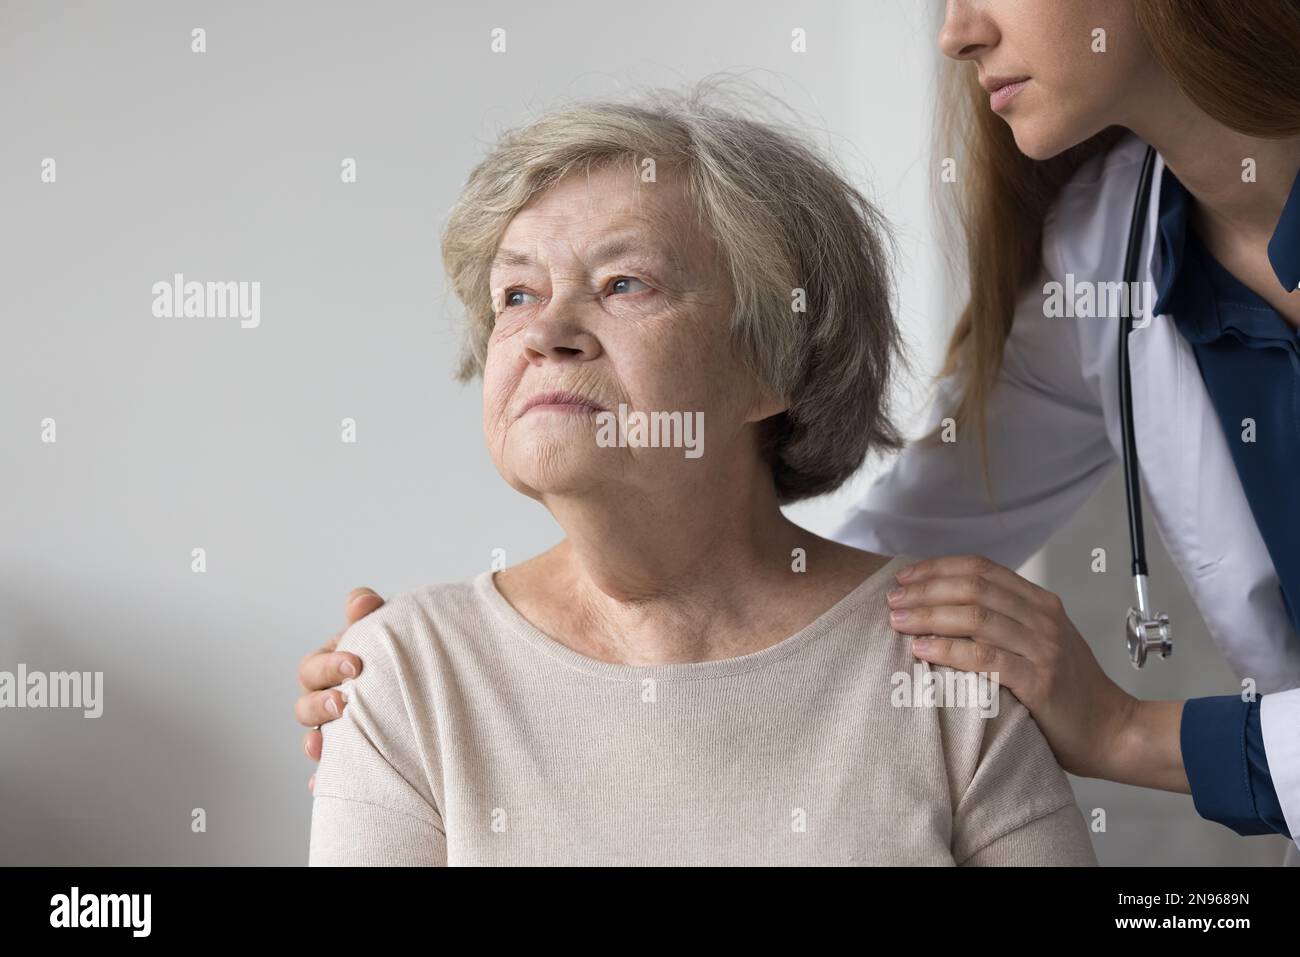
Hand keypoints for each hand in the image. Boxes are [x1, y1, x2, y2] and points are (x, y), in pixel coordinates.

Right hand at [297, 587, 384, 792]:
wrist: (423, 685)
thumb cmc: (394, 653)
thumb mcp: (383, 628)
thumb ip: (368, 611)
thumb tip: (362, 600)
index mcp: (329, 669)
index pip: (312, 668)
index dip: (328, 665)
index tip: (356, 664)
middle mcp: (327, 700)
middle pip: (305, 706)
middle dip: (320, 705)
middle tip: (345, 701)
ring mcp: (335, 731)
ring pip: (313, 740)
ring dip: (316, 742)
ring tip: (323, 745)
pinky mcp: (348, 757)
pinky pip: (331, 773)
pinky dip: (326, 778)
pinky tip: (325, 782)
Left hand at [885, 554, 1137, 779]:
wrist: (1112, 731)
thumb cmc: (1067, 691)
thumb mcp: (1039, 642)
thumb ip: (1003, 621)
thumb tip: (943, 608)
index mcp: (1040, 602)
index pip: (980, 568)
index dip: (937, 568)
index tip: (903, 578)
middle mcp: (1043, 618)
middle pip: (973, 587)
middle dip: (925, 590)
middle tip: (891, 600)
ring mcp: (1044, 648)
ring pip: (976, 617)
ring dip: (929, 616)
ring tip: (897, 621)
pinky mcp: (1040, 681)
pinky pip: (986, 657)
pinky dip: (949, 650)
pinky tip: (922, 650)